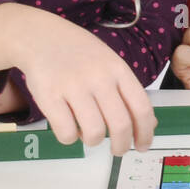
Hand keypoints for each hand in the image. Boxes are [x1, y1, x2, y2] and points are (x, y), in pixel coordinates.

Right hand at [13, 12, 156, 155]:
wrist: (40, 37)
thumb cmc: (79, 54)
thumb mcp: (110, 64)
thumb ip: (127, 91)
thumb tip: (149, 123)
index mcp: (118, 69)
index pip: (141, 107)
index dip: (145, 133)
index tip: (143, 146)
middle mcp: (99, 78)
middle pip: (120, 125)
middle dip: (122, 146)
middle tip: (118, 151)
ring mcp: (73, 87)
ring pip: (95, 133)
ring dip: (94, 141)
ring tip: (89, 134)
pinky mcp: (49, 97)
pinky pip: (66, 133)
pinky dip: (70, 138)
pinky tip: (69, 127)